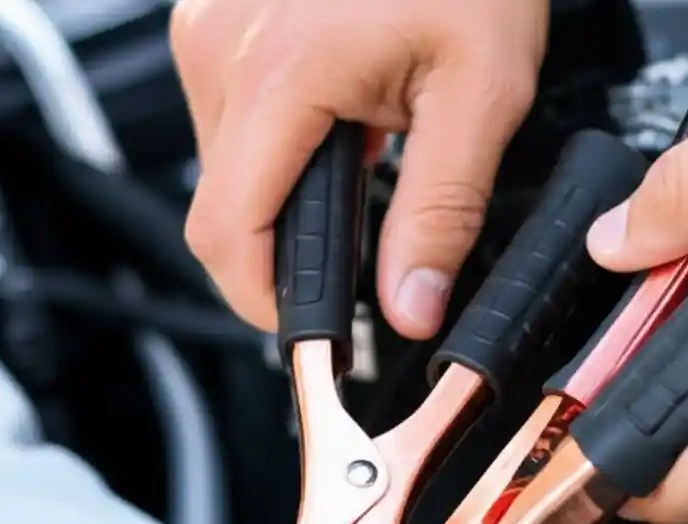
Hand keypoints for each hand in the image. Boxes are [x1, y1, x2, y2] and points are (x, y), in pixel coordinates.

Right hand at [170, 0, 546, 336]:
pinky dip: (278, 143)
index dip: (268, 301)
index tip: (314, 329)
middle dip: (290, 248)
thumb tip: (410, 306)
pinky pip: (226, 115)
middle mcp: (219, 49)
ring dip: (286, 190)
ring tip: (363, 146)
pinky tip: (337, 112)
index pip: (230, 234)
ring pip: (224, 166)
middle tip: (365, 243)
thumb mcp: (480, 91)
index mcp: (278, 74)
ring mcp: (207, 27)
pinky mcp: (213, 17)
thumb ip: (441, 213)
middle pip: (222, 207)